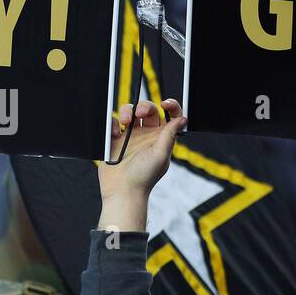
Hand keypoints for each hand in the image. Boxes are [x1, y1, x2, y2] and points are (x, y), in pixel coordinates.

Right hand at [96, 98, 185, 231]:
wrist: (121, 190)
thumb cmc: (143, 177)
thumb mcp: (160, 155)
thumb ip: (169, 135)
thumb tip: (183, 119)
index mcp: (161, 138)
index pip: (170, 117)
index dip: (171, 107)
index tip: (165, 103)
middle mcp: (146, 136)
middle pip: (148, 110)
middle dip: (145, 106)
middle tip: (140, 113)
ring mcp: (129, 137)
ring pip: (130, 113)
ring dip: (127, 111)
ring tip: (124, 122)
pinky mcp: (114, 140)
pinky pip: (113, 122)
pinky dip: (112, 123)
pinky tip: (114, 132)